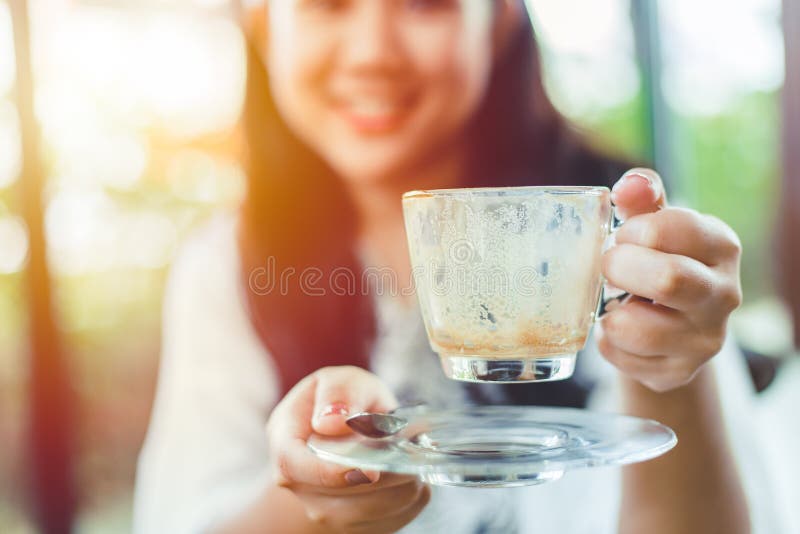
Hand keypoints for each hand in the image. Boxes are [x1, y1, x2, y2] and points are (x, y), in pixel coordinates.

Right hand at [266, 366, 430, 532]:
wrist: (345, 432)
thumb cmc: (341, 403)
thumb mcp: (340, 381)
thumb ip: (338, 392)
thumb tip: (331, 422)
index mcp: (286, 444)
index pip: (295, 468)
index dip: (332, 473)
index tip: (370, 470)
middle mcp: (300, 486)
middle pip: (339, 498)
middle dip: (384, 475)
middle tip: (412, 449)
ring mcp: (324, 512)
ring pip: (369, 513)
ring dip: (401, 485)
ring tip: (412, 455)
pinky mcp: (356, 525)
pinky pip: (392, 519)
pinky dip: (409, 497)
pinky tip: (409, 472)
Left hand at [598, 168, 742, 392]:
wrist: (670, 323)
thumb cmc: (658, 259)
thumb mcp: (654, 224)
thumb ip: (642, 198)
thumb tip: (630, 184)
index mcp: (720, 247)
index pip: (673, 227)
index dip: (633, 230)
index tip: (623, 235)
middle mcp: (724, 295)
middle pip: (668, 279)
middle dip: (621, 268)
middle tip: (610, 267)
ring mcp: (705, 340)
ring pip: (636, 327)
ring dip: (610, 310)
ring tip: (615, 302)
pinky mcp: (676, 372)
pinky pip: (620, 355)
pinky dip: (606, 340)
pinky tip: (620, 329)